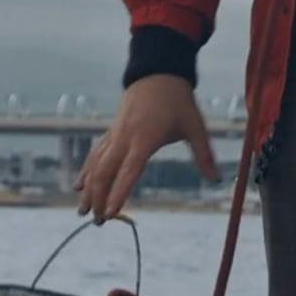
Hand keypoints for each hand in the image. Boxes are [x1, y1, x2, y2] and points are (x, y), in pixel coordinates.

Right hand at [79, 76, 219, 221]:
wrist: (157, 72)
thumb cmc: (178, 101)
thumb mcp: (195, 126)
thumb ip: (204, 155)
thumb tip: (216, 180)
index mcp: (145, 138)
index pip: (129, 171)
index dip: (118, 193)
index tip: (111, 213)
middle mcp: (125, 137)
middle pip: (105, 171)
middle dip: (98, 198)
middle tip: (98, 223)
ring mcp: (115, 134)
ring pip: (96, 164)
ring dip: (88, 189)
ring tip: (83, 212)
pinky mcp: (112, 131)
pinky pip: (95, 154)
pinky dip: (86, 171)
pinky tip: (79, 186)